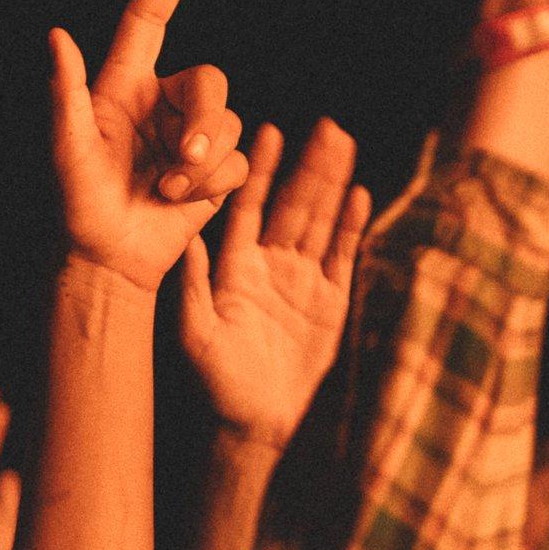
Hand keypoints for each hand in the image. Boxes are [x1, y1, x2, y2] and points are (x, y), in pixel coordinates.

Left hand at [49, 0, 252, 289]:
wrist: (108, 256)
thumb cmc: (77, 201)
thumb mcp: (65, 146)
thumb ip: (65, 92)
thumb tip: (56, 35)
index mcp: (124, 85)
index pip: (150, 20)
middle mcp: (161, 103)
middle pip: (211, 79)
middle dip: (204, 121)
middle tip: (181, 159)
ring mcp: (190, 137)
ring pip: (229, 122)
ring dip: (204, 162)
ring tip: (167, 189)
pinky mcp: (215, 172)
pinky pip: (240, 160)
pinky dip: (215, 183)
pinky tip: (183, 200)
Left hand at [181, 119, 368, 450]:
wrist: (252, 422)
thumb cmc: (214, 382)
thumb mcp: (194, 330)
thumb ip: (195, 282)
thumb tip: (188, 234)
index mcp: (237, 266)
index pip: (251, 206)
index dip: (259, 170)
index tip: (265, 132)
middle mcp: (272, 266)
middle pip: (295, 205)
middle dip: (309, 166)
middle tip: (324, 126)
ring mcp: (304, 283)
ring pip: (322, 223)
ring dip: (333, 185)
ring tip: (344, 146)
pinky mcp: (331, 303)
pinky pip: (344, 256)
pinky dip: (352, 226)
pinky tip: (360, 195)